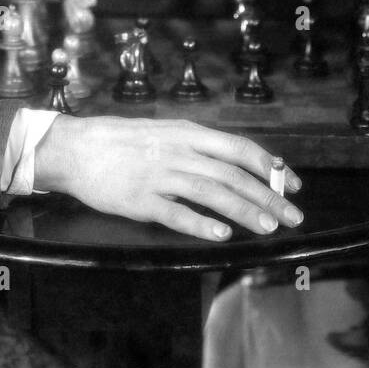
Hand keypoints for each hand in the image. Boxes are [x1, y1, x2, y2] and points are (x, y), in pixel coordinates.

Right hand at [35, 115, 304, 241]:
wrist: (75, 148)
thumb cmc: (122, 141)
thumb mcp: (166, 131)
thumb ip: (199, 146)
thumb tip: (240, 161)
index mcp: (187, 133)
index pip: (239, 148)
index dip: (271, 167)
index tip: (292, 185)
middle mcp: (178, 153)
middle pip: (233, 175)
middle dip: (268, 197)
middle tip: (292, 217)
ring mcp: (158, 176)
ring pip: (212, 193)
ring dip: (244, 211)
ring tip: (268, 228)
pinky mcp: (138, 200)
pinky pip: (175, 213)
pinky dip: (201, 225)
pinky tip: (221, 235)